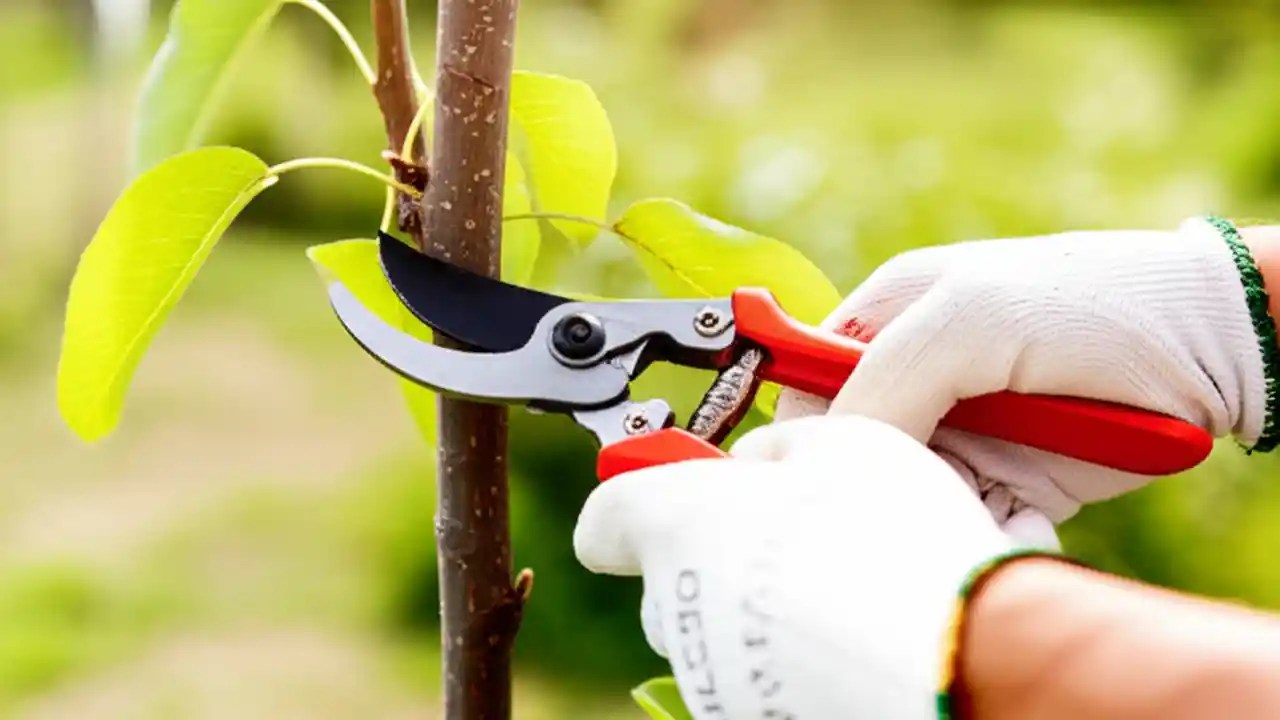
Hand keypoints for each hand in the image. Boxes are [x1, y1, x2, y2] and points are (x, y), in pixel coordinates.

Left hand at [574, 415, 1013, 719]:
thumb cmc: (892, 535)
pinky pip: (754, 680)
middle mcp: (673, 609)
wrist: (954, 651)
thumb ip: (775, 449)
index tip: (677, 491)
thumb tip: (757, 464)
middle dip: (714, 561)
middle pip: (666, 583)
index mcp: (673, 523)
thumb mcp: (840, 444)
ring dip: (754, 612)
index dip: (639, 501)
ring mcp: (707, 678)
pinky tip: (851, 645)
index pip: (604, 521)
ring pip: (714, 636)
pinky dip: (787, 663)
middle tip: (789, 540)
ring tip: (841, 594)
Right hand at [776, 217, 1276, 547]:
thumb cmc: (1084, 305)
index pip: (805, 382)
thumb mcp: (967, 322)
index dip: (801, 429)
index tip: (812, 470)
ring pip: (903, 497)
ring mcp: (961, 431)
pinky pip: (963, 522)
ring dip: (931, 514)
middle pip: (852, 451)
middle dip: (872, 483)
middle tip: (915, 493)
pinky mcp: (1007, 480)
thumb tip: (827, 455)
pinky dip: (982, 532)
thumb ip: (881, 380)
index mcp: (887, 318)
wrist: (1212, 348)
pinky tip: (1021, 515)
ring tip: (985, 501)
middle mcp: (916, 378)